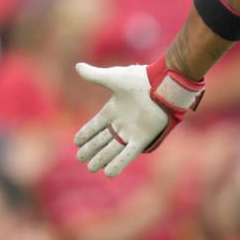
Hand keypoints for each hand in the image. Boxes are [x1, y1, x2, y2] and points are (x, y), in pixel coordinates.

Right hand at [72, 59, 203, 176]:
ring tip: (91, 168)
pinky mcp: (142, 139)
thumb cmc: (140, 80)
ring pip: (112, 149)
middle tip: (80, 158)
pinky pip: (128, 155)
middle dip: (91, 149)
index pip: (95, 125)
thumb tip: (77, 67)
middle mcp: (121, 123)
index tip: (76, 142)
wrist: (162, 86)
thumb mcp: (113, 78)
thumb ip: (95, 75)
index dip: (86, 133)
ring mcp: (131, 132)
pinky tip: (108, 173)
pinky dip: (118, 164)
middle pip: (102, 140)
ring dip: (101, 159)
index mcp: (113, 109)